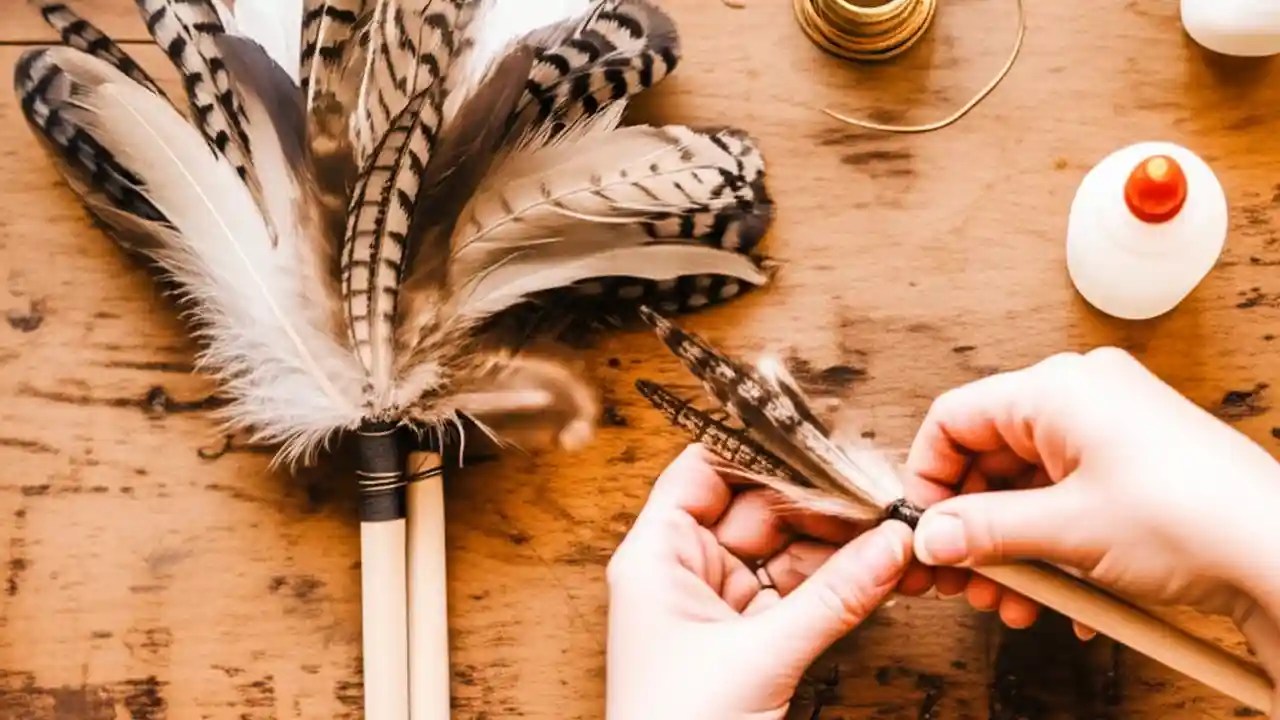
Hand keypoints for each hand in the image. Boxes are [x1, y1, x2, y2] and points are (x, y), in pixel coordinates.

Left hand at [605, 444, 918, 719]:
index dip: (757, 451)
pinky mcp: (746, 640)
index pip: (702, 472)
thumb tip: (891, 543)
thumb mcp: (762, 655)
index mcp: (655, 555)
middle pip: (755, 510)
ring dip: (834, 545)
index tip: (817, 437)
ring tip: (888, 531)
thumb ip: (834, 595)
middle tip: (876, 492)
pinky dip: (832, 584)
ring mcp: (715, 605)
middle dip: (817, 502)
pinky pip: (794, 594)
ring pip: (782, 553)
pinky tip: (874, 570)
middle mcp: (682, 571)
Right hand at [905, 348, 1279, 674]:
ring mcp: (1110, 428)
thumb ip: (982, 531)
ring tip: (1012, 600)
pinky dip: (1051, 543)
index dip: (928, 477)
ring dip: (1010, 546)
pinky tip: (1058, 596)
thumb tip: (930, 537)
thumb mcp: (1065, 531)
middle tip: (963, 579)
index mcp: (1056, 389)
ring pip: (1026, 485)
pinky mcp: (1133, 462)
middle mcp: (1080, 397)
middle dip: (971, 526)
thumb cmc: (1192, 520)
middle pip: (988, 456)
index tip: (922, 530)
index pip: (954, 418)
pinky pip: (1065, 496)